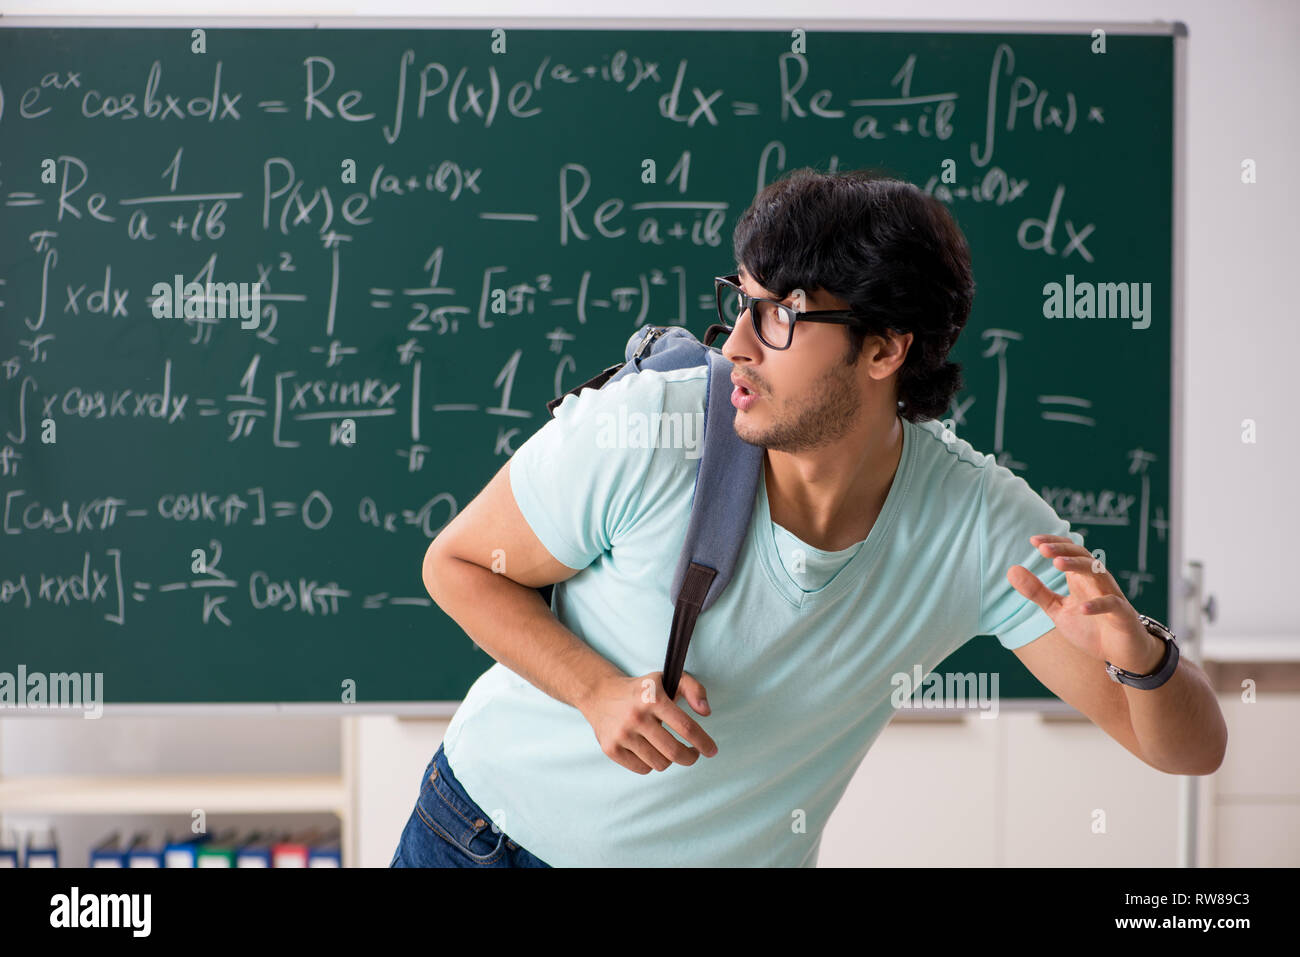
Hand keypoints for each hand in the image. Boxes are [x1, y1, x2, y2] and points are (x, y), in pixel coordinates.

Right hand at [579, 671, 717, 773]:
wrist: (600, 694)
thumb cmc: (641, 689)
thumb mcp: (667, 679)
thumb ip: (694, 689)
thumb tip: (706, 712)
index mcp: (652, 698)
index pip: (686, 727)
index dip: (703, 742)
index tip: (711, 750)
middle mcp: (636, 717)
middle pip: (674, 752)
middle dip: (690, 757)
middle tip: (693, 754)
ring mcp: (622, 735)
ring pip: (659, 763)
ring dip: (669, 760)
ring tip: (668, 748)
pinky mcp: (611, 749)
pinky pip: (642, 769)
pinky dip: (651, 764)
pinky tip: (650, 751)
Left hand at [1007, 534, 1163, 673]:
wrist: (1121, 652)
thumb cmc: (1090, 627)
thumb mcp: (1058, 609)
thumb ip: (1037, 592)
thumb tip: (1011, 570)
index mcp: (1081, 578)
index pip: (1070, 552)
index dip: (1054, 544)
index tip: (1033, 541)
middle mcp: (1097, 582)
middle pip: (1083, 557)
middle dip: (1063, 551)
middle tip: (1042, 549)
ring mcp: (1112, 597)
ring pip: (1098, 574)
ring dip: (1078, 567)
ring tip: (1057, 564)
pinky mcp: (1123, 616)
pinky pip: (1112, 605)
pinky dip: (1097, 605)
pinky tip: (1081, 608)